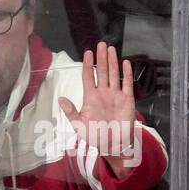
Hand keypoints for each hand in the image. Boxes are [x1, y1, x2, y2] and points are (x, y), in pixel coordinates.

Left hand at [58, 41, 137, 173]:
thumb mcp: (79, 125)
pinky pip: (127, 84)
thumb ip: (71, 111)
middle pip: (102, 72)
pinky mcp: (127, 100)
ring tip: (111, 49)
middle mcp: (103, 93)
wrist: (114, 145)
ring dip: (112, 62)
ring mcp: (116, 95)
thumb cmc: (96, 136)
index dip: (88, 65)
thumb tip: (61, 98)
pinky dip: (126, 74)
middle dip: (101, 58)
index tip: (87, 52)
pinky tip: (125, 63)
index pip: (88, 77)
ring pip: (113, 75)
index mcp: (91, 97)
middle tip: (101, 44)